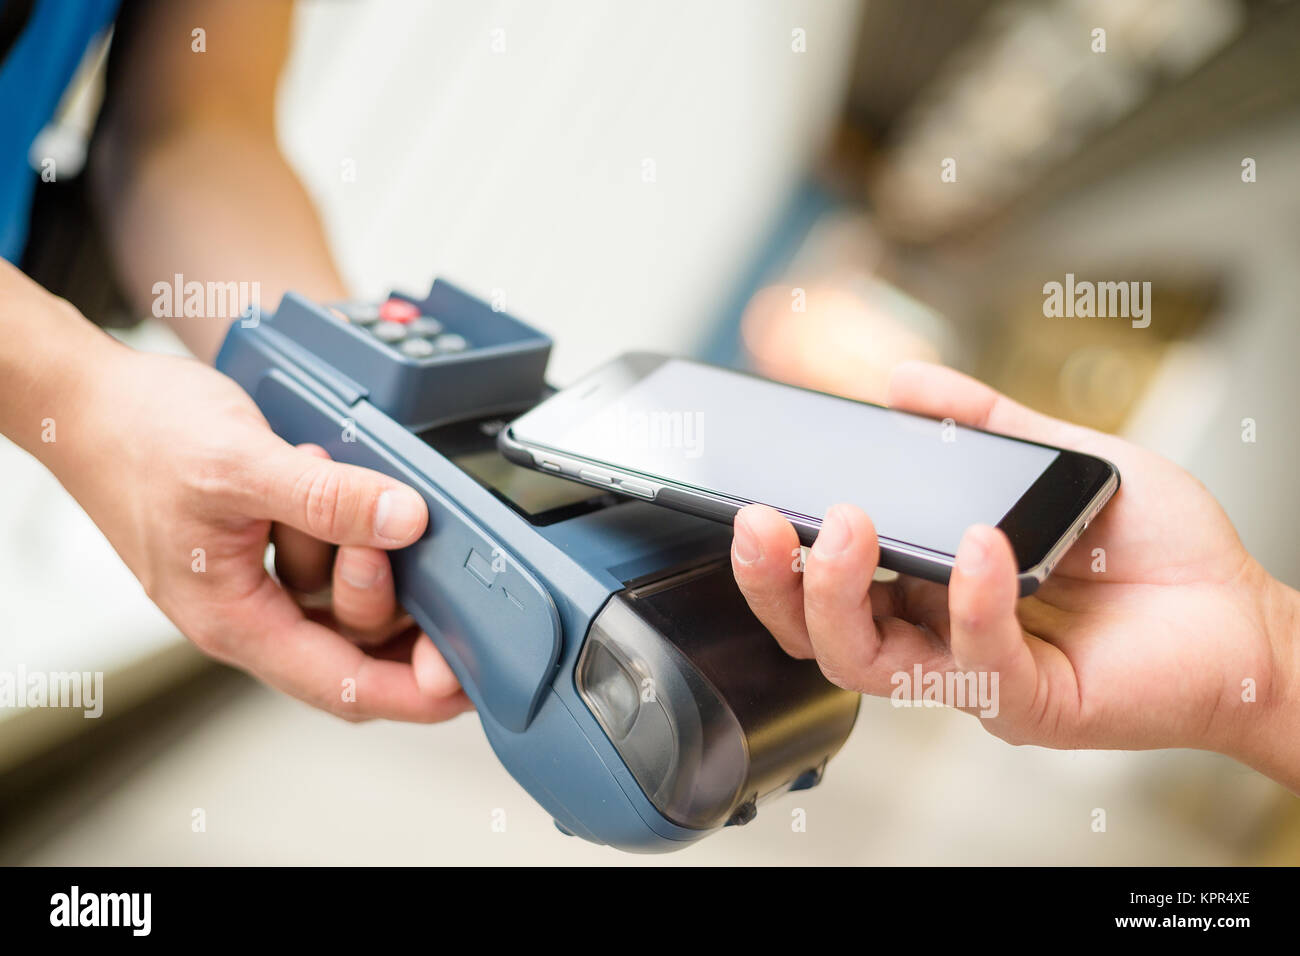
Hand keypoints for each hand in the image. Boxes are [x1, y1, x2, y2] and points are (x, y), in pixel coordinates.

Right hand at [53, 343, 469, 721]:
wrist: (92, 403)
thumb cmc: (139, 439)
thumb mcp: (242, 466)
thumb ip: (326, 499)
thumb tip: (406, 521)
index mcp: (236, 622)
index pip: (342, 685)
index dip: (413, 692)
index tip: (468, 683)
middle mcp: (251, 614)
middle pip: (355, 643)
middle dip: (389, 594)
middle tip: (395, 529)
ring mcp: (258, 585)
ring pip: (346, 600)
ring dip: (365, 552)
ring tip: (338, 484)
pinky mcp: (266, 551)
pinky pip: (331, 560)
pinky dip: (350, 532)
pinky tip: (337, 487)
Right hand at [730, 361, 1297, 784]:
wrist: (1242, 610)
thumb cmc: (1155, 546)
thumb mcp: (1058, 456)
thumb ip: (981, 420)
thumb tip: (902, 383)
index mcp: (927, 581)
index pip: (826, 582)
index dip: (777, 550)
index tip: (755, 493)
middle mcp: (935, 633)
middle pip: (819, 633)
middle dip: (773, 582)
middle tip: (760, 522)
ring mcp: (974, 674)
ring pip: (864, 664)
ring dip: (836, 596)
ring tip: (842, 528)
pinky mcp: (1029, 703)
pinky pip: (974, 660)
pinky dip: (969, 597)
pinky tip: (983, 544)